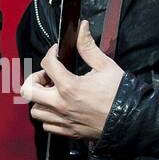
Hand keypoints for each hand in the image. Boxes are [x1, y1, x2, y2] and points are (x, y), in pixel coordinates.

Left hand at [20, 20, 124, 140]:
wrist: (130, 120)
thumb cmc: (119, 93)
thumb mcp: (105, 66)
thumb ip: (88, 47)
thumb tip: (82, 27)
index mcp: (69, 86)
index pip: (47, 64)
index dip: (50, 53)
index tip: (56, 52)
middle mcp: (61, 104)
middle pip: (28, 91)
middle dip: (34, 79)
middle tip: (47, 76)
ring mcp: (63, 120)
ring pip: (35, 110)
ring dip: (39, 99)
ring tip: (52, 92)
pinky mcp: (67, 132)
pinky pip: (46, 125)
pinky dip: (48, 115)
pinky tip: (59, 107)